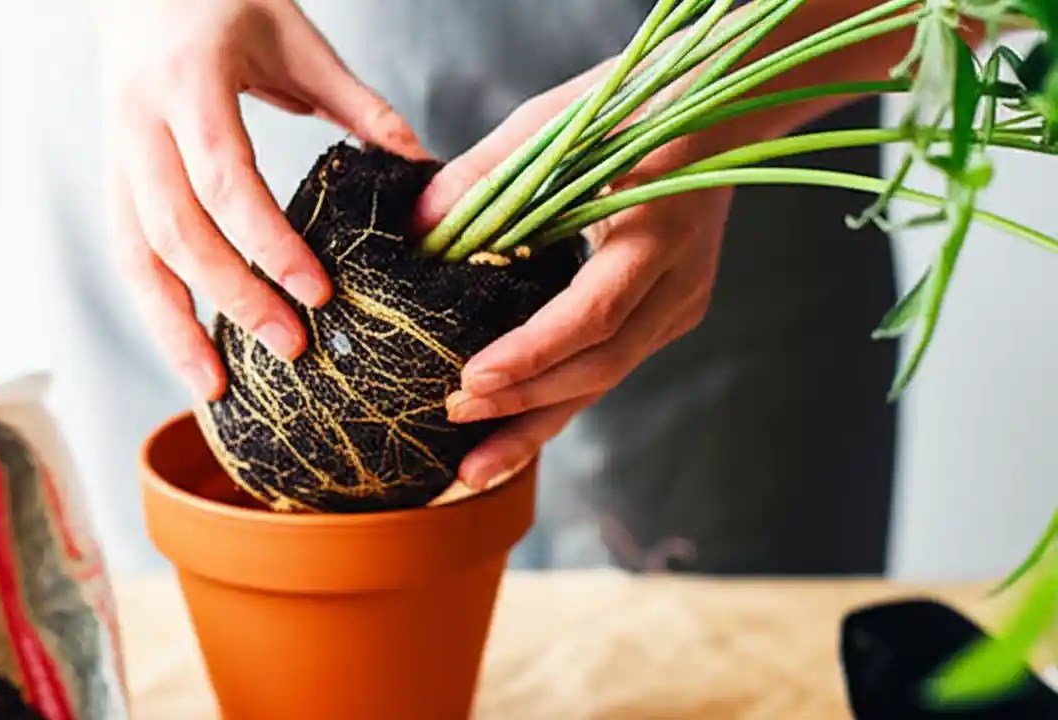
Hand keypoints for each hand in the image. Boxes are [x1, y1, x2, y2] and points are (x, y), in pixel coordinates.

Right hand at [99, 0, 426, 402]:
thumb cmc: (226, 2)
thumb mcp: (296, 38)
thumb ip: (358, 103)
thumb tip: (422, 166)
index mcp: (190, 80)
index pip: (225, 177)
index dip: (269, 243)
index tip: (319, 294)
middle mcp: (139, 121)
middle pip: (177, 228)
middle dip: (232, 297)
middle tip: (290, 349)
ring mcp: (115, 151)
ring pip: (135, 254)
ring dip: (173, 326)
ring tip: (216, 388)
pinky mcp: (111, 176)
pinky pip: (127, 252)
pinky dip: (156, 308)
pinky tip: (189, 351)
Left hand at [415, 73, 731, 491]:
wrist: (723, 117)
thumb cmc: (636, 108)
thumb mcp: (560, 120)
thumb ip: (489, 171)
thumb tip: (420, 226)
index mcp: (659, 230)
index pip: (595, 311)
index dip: (533, 352)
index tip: (470, 379)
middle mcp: (679, 281)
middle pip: (600, 366)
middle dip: (524, 402)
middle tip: (452, 416)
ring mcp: (680, 305)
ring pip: (605, 380)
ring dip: (537, 421)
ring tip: (473, 465)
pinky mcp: (669, 315)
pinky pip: (609, 366)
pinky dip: (558, 397)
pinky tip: (512, 429)